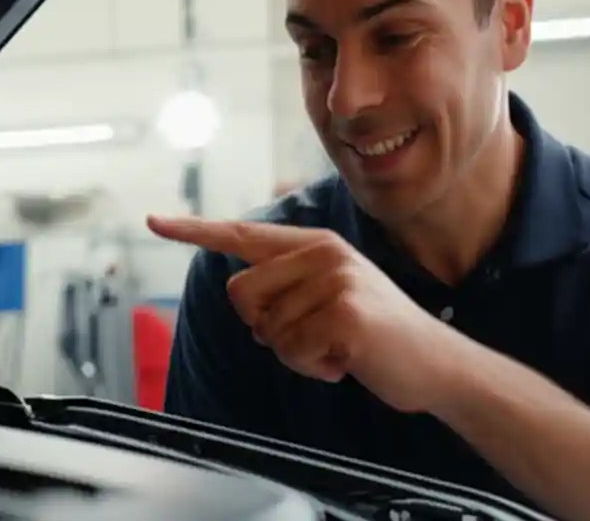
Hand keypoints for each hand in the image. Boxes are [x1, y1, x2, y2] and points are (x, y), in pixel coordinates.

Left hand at [148, 214, 472, 413]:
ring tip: (336, 346)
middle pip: (240, 294)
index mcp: (313, 245)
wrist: (435, 364)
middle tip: (312, 336)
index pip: (242, 233)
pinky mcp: (344, 313)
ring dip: (295, 353)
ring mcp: (334, 280)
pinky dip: (313, 368)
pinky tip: (346, 361)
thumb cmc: (374, 335)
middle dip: (265, 327)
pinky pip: (292, 351)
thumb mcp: (331, 294)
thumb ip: (287, 286)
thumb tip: (241, 296)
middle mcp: (321, 253)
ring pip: (266, 330)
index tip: (154, 221)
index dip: (194, 230)